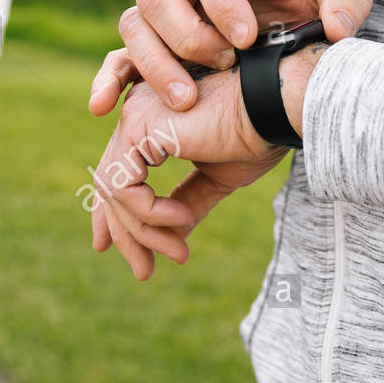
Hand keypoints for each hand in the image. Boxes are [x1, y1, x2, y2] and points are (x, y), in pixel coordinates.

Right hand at [89, 0, 370, 115]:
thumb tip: (335, 30)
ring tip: (188, 101)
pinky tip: (105, 108)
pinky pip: (117, 62)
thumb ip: (347, 3)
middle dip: (184, 36)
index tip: (246, 38)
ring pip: (133, 28)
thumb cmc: (306, 7)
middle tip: (222, 68)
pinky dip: (108, 82)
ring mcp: (162, 20)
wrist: (286, 35)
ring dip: (153, 65)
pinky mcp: (151, 53)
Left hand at [91, 64, 287, 280]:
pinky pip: (123, 185)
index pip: (118, 175)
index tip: (109, 250)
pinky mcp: (139, 126)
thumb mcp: (215, 179)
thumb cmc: (254, 135)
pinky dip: (147, 212)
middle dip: (126, 234)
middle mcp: (136, 116)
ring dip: (142, 231)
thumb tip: (170, 240)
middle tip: (145, 273)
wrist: (274, 109)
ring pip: (113, 190)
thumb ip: (186, 203)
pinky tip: (180, 221)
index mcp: (152, 124)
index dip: (112, 216)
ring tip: (177, 252)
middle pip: (110, 185)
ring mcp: (134, 118)